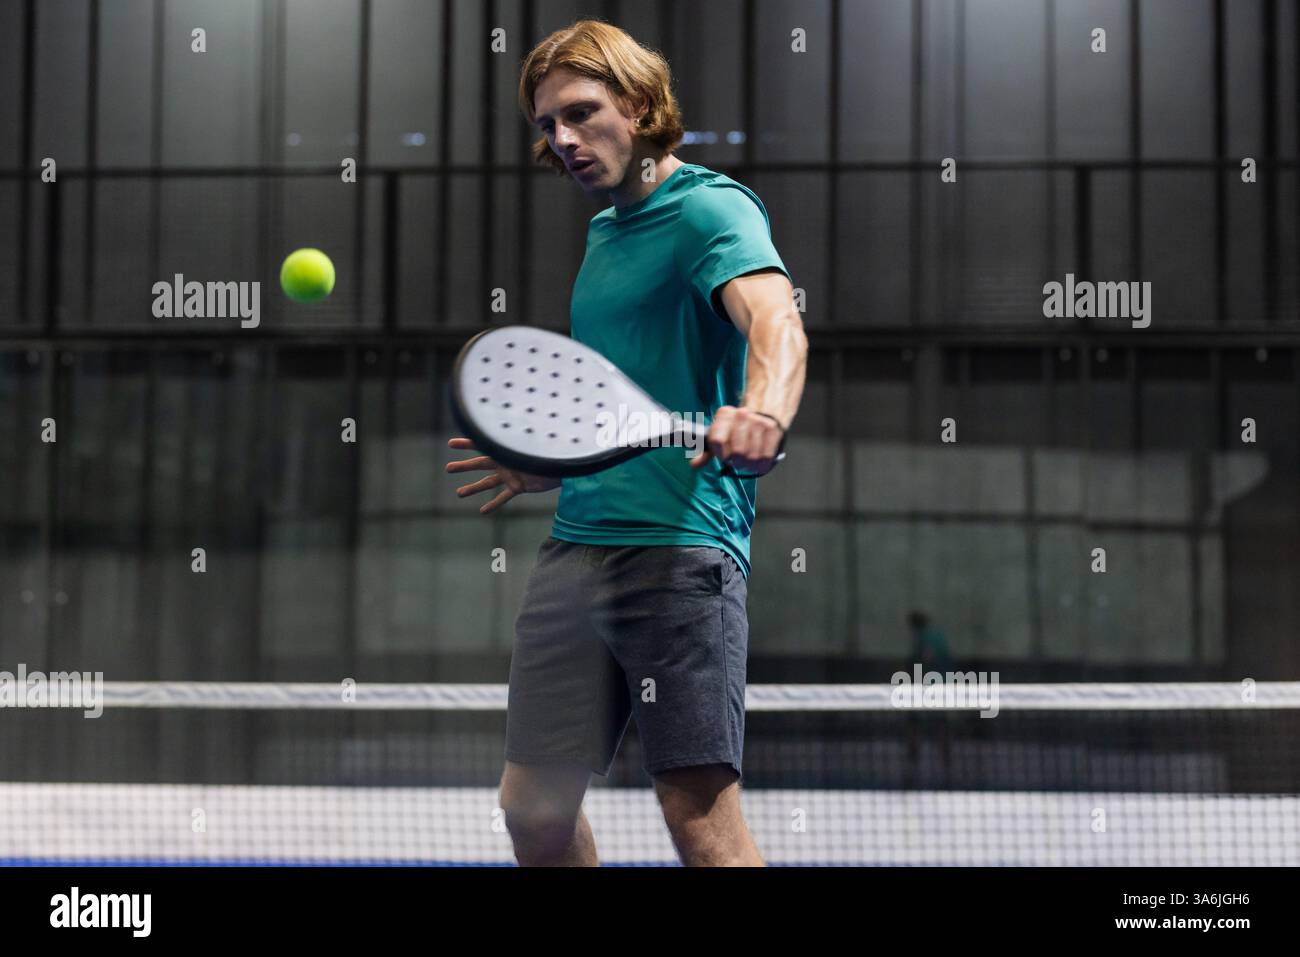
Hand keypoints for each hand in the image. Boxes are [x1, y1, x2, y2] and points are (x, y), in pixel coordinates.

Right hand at [445, 437, 561, 513]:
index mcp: (506, 449)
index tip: (451, 444)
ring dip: (474, 488)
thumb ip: (522, 438)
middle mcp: (506, 462)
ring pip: (488, 482)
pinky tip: (483, 511)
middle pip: (480, 464)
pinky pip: (503, 496)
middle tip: (448, 468)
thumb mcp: (533, 443)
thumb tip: (517, 422)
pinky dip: (494, 503)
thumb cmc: (548, 450)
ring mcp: (511, 475)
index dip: (466, 444)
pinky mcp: (518, 487)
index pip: (483, 444)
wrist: (562, 464)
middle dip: (464, 466)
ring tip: (459, 493)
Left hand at [689, 406, 784, 476]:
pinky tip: (758, 461)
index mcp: (725, 414)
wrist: (764, 409)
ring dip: (749, 464)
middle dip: (736, 462)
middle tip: (737, 461)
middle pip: (737, 452)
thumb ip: (706, 451)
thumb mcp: (720, 434)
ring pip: (752, 457)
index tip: (724, 456)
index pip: (717, 441)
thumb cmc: (737, 427)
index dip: (720, 454)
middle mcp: (742, 415)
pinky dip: (761, 464)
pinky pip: (766, 457)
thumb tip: (694, 465)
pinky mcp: (773, 430)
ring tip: (748, 460)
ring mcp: (759, 422)